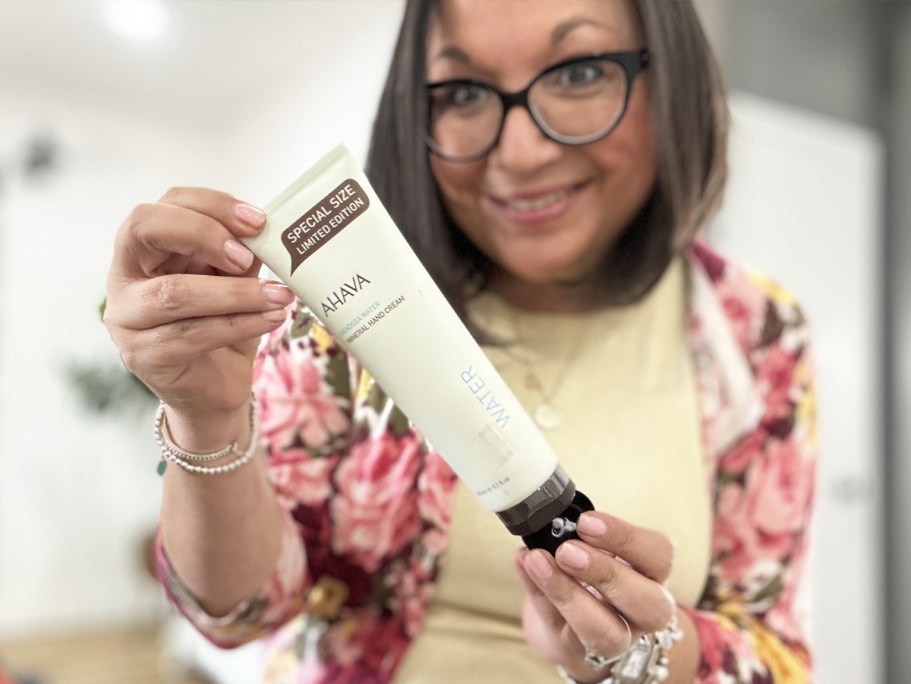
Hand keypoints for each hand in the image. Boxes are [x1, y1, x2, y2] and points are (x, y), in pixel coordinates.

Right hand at [104, 187, 294, 434]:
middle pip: (147, 231)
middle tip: (250, 256)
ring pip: (177, 293)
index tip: (257, 221)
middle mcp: (123, 279)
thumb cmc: (219, 326)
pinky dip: (242, 324)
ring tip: (280, 295)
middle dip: (205, 234)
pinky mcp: (145, 357)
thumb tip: (266, 233)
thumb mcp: (230, 281)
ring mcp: (127, 320)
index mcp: (140, 250)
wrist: (213, 392)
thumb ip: (237, 255)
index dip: (208, 206)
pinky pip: (196, 334)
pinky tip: (272, 318)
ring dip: (237, 292)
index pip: (160, 207)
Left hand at [514, 511, 675, 682]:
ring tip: (537, 562)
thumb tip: (547, 521)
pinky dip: (538, 595)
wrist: (572, 627)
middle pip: (649, 603)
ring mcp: (615, 640)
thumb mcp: (594, 549)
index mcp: (652, 575)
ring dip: (569, 595)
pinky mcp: (578, 652)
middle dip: (605, 573)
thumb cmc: (590, 575)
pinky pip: (560, 630)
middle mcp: (644, 613)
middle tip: (566, 550)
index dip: (626, 538)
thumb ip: (577, 535)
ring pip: (607, 633)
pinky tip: (525, 567)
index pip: (660, 555)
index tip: (586, 522)